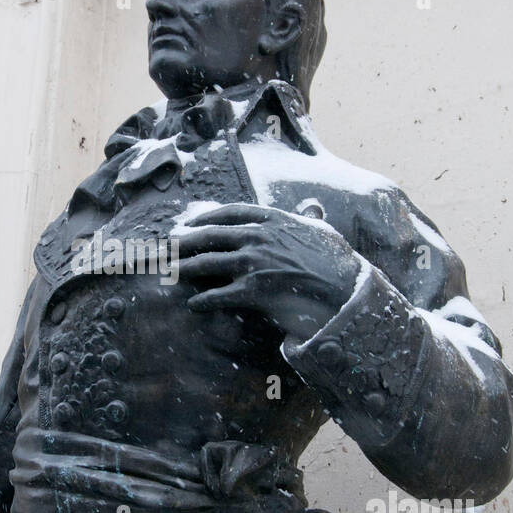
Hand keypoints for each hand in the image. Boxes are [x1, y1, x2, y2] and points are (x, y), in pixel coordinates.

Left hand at [174, 203, 361, 342]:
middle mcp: (257, 237)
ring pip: (208, 263)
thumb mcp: (324, 231)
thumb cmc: (337, 261)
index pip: (230, 213)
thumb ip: (311, 219)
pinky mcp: (252, 291)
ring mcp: (253, 263)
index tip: (192, 222)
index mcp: (272, 219)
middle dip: (186, 242)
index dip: (207, 217)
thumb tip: (312, 208)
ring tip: (171, 273)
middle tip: (168, 247)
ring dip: (186, 269)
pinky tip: (195, 304)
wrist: (345, 289)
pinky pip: (219, 295)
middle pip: (210, 236)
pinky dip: (204, 301)